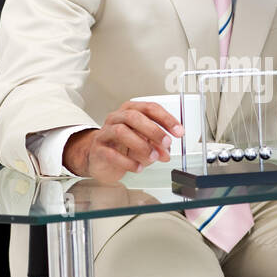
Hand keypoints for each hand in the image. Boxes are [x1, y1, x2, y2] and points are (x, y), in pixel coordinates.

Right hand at [62, 100, 183, 182]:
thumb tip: (167, 152)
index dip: (166, 119)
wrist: (99, 158)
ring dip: (141, 145)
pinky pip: (111, 153)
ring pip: (121, 131)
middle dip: (154, 130)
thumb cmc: (123, 146)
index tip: (179, 131)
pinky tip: (138, 168)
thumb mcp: (145, 144)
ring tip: (153, 157)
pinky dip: (127, 162)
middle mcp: (117, 118)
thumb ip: (157, 146)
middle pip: (134, 117)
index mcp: (131, 111)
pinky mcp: (98, 149)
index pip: (150, 108)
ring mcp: (105, 132)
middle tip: (166, 143)